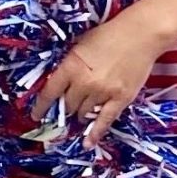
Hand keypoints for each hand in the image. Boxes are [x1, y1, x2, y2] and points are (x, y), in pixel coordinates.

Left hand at [36, 10, 164, 145]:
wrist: (140, 34)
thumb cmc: (110, 34)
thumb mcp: (81, 45)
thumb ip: (71, 64)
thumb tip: (62, 83)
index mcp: (71, 66)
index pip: (50, 92)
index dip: (41, 107)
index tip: (35, 115)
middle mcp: (84, 83)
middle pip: (68, 105)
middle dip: (67, 108)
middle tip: (69, 109)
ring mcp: (103, 92)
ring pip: (84, 113)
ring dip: (81, 115)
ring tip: (83, 113)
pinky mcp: (120, 99)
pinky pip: (105, 120)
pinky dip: (95, 133)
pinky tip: (88, 143)